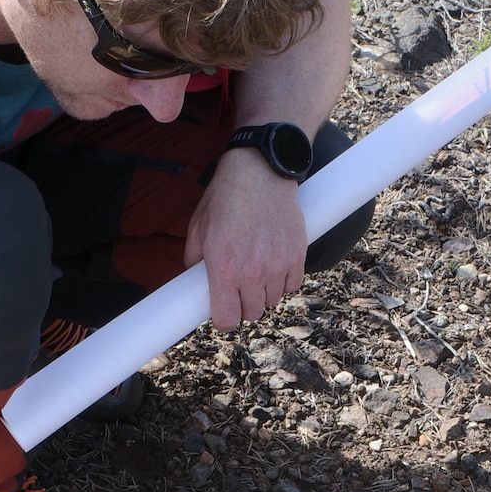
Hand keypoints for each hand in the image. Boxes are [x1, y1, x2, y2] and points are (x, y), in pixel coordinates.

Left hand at [188, 149, 306, 331]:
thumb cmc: (225, 197)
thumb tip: (193, 283)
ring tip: (256, 269)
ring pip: (272, 299)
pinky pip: (292, 285)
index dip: (223, 319)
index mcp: (224, 268)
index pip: (227, 319)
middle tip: (238, 286)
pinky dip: (284, 279)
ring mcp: (278, 265)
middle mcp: (252, 272)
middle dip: (243, 304)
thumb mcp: (198, 228)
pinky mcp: (297, 255)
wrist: (260, 171)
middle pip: (251, 313)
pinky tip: (274, 263)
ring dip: (263, 291)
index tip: (223, 311)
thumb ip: (194, 260)